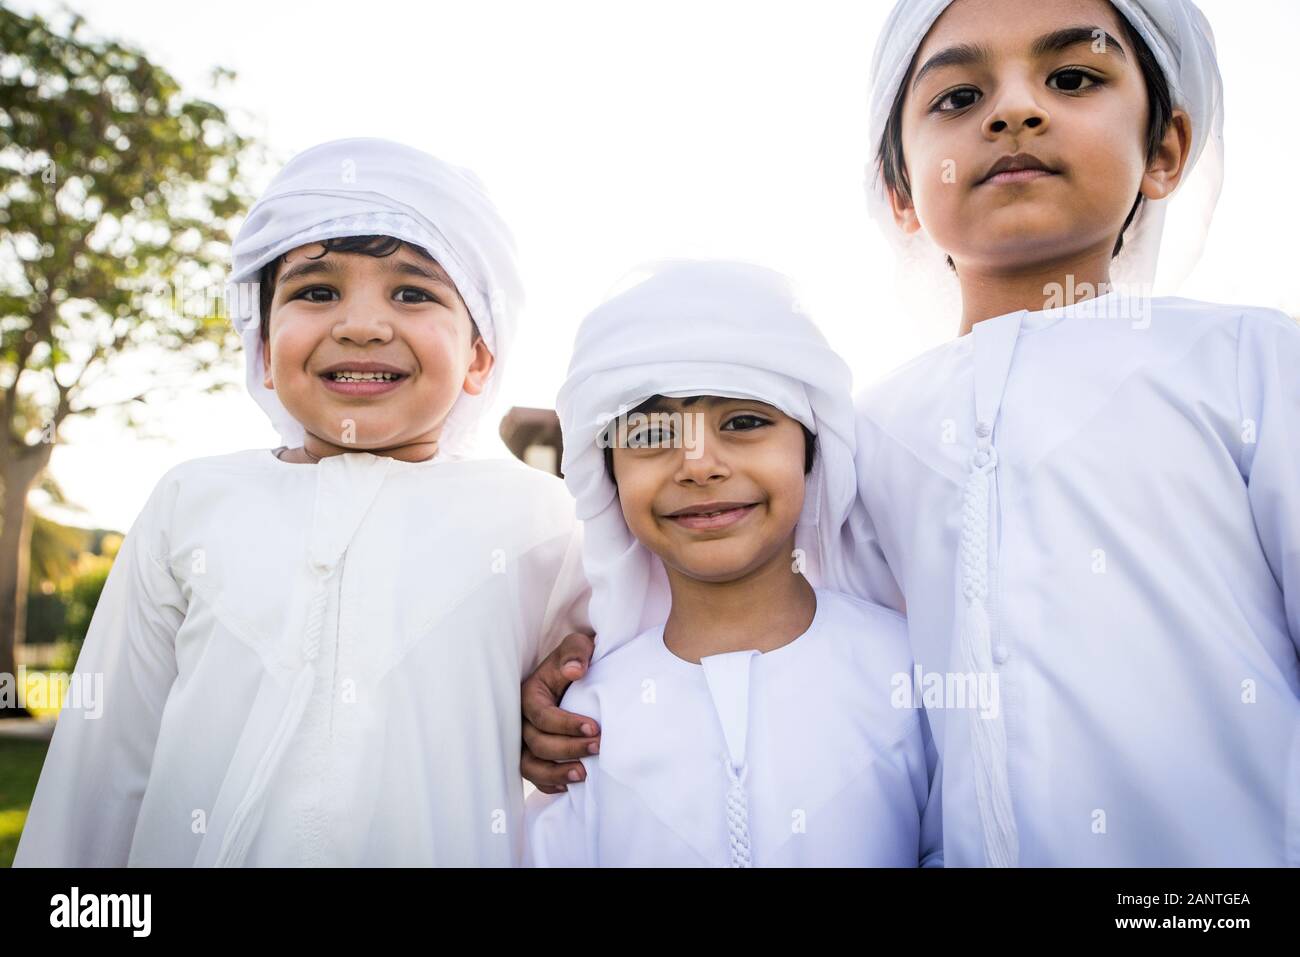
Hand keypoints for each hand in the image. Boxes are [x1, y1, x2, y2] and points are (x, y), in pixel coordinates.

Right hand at [521, 632, 598, 792]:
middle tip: (598, 747)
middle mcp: (522, 720)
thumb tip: (575, 670)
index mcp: (529, 694)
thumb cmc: (576, 659)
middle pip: (537, 743)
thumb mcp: (577, 646)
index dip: (566, 725)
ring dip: (555, 774)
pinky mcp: (532, 754)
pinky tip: (571, 786)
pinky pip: (534, 776)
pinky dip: (549, 784)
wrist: (575, 671)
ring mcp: (524, 739)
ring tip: (583, 775)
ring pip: (529, 765)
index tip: (595, 727)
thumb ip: (575, 653)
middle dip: (568, 748)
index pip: (541, 716)